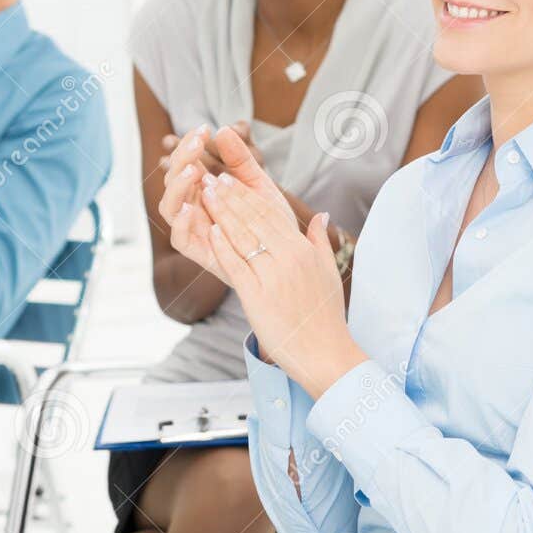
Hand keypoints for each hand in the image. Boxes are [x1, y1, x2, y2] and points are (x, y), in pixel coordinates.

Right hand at [162, 125, 292, 282]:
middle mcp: (194, 207)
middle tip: (197, 144)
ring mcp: (194, 228)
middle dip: (181, 159)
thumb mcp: (257, 183)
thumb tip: (224, 129)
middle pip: (173, 181)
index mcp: (204, 188)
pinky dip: (181, 222)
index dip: (190, 145)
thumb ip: (241, 158)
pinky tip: (192, 207)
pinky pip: (179, 238)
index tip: (204, 129)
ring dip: (176, 187)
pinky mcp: (199, 251)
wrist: (285, 257)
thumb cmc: (269, 220)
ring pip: (169, 207)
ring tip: (193, 171)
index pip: (186, 162)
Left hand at [197, 159, 364, 398]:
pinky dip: (223, 246)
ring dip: (222, 214)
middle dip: (230, 197)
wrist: (324, 352)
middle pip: (254, 219)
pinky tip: (210, 230)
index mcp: (303, 250)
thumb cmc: (325, 316)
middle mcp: (289, 258)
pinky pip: (237, 265)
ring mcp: (273, 277)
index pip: (271, 214)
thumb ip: (320, 241)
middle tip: (211, 179)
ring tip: (205, 196)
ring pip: (243, 237)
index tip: (230, 180)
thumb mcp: (328, 272)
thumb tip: (320, 215)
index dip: (247, 195)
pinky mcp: (257, 296)